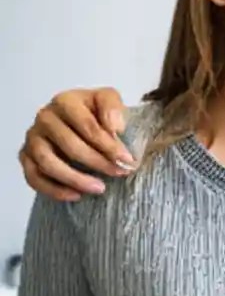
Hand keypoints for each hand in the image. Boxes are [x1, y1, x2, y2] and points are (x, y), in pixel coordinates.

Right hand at [18, 87, 133, 200]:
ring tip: (100, 188)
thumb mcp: (109, 99)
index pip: (87, 125)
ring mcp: (33, 138)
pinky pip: (33, 177)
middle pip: (69, 145)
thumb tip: (115, 128)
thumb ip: (112, 107)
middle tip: (118, 173)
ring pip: (48, 163)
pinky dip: (53, 189)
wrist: (83, 121)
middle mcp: (44, 117)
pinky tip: (76, 195)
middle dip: (97, 162)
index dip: (109, 145)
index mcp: (65, 101)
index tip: (127, 159)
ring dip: (75, 179)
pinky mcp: (26, 156)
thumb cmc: (96, 112)